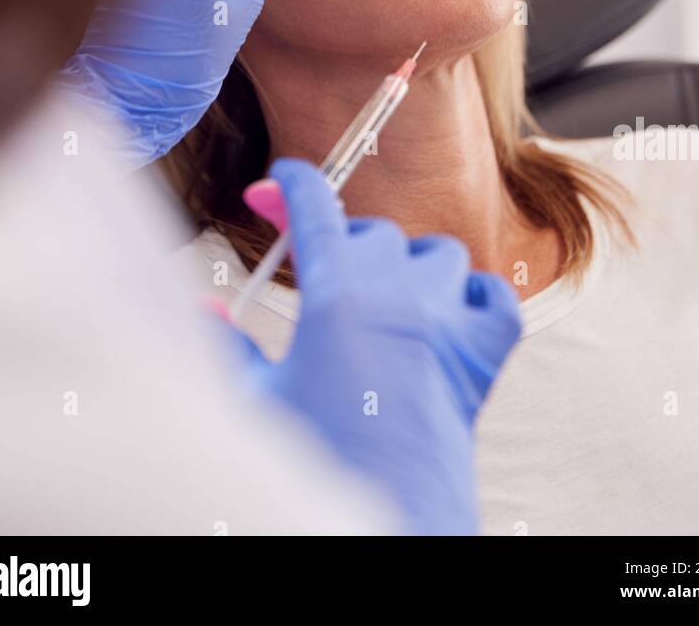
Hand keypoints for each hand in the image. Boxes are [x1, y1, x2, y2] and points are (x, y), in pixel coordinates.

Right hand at [229, 158, 522, 535]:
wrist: (383, 520)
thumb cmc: (313, 463)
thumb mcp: (253, 400)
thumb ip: (225, 345)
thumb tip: (203, 309)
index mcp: (334, 296)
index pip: (315, 208)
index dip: (294, 185)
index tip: (284, 178)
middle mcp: (395, 295)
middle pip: (374, 233)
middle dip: (344, 244)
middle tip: (320, 274)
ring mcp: (445, 322)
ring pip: (438, 255)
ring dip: (411, 266)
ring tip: (385, 298)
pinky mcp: (481, 357)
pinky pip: (494, 300)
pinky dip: (477, 298)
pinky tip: (453, 313)